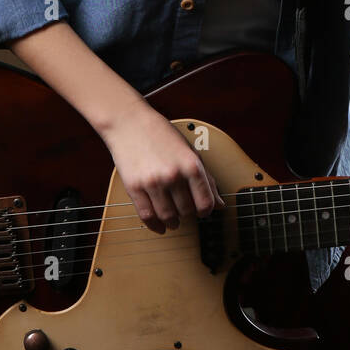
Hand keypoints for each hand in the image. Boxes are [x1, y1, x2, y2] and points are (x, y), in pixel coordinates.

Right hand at [105, 101, 224, 234]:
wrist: (129, 123)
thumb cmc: (160, 134)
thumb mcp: (190, 151)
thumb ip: (206, 178)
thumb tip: (219, 203)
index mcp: (191, 164)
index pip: (205, 202)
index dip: (206, 211)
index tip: (202, 212)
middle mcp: (173, 175)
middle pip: (187, 211)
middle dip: (187, 214)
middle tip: (185, 211)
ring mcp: (153, 182)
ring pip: (168, 216)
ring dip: (172, 222)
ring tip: (173, 221)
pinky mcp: (134, 187)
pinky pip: (147, 215)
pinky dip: (154, 225)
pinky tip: (159, 226)